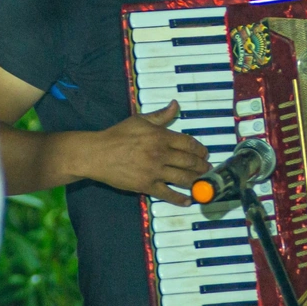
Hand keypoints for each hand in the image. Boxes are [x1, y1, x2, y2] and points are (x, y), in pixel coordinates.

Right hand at [74, 100, 209, 204]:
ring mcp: (155, 171)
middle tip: (208, 168)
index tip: (204, 153)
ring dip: (197, 180)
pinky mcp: (147, 185)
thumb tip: (176, 105)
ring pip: (183, 178)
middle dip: (202, 166)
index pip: (188, 143)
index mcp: (160, 137)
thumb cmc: (117, 135)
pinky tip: (188, 200)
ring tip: (203, 181)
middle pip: (189, 161)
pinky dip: (179, 198)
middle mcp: (161, 154)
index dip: (200, 149)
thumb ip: (161, 115)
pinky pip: (167, 194)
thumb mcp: (140, 120)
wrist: (97, 154)